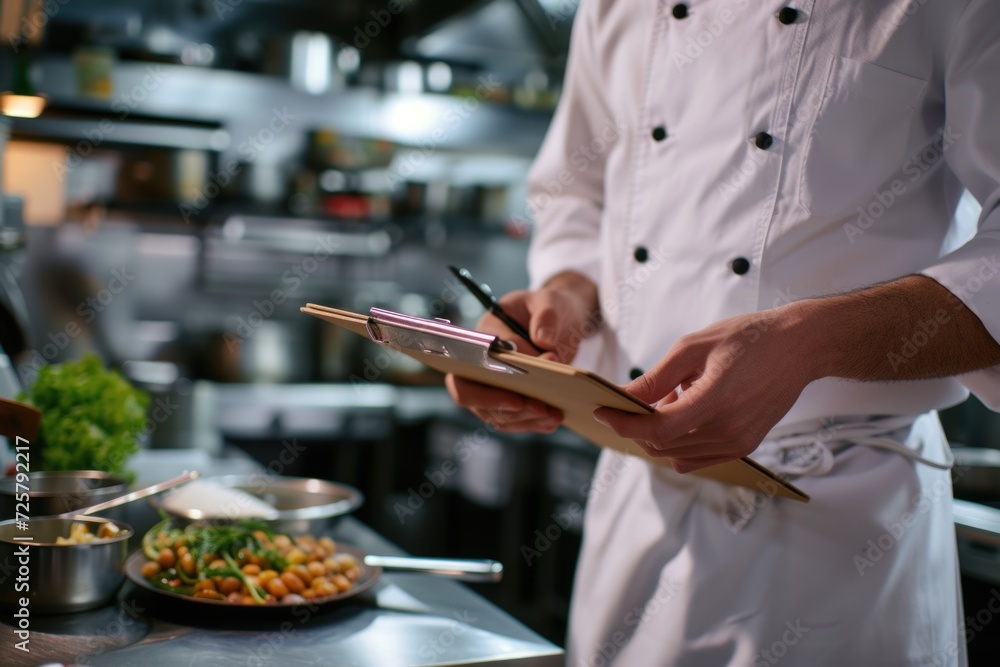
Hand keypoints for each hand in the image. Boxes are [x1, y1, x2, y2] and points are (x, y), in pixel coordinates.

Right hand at [446, 272, 598, 432]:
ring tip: (553, 416)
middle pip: (471, 394)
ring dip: (523, 419)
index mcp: (482, 334)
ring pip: (492, 412)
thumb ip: (546, 316)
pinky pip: (512, 418)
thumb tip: (543, 343)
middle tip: (539, 408)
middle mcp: (478, 361)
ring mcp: (491, 383)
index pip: (473, 363)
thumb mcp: (550, 302)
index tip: (518, 396)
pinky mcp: (508, 397)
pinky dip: (532, 422)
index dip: (492, 382)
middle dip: (503, 408)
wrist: (561, 318)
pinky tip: (552, 420)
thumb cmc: (549, 307)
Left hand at [594, 304, 820, 472]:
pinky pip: (697, 457)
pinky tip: (686, 409)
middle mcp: (729, 430)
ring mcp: (738, 443)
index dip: (624, 423)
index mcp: (716, 400)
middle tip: (631, 399)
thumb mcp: (693, 347)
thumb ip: (655, 378)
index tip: (602, 411)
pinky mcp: (744, 447)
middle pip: (662, 445)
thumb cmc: (748, 338)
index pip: (658, 429)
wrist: (799, 347)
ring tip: (671, 396)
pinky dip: (680, 441)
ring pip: (677, 454)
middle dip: (636, 427)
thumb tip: (621, 397)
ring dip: (659, 433)